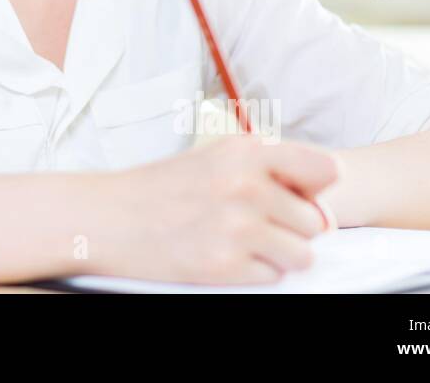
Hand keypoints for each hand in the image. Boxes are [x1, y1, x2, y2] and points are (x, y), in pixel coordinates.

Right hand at [84, 135, 342, 284]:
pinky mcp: (224, 265)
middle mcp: (245, 185)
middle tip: (256, 225)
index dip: (316, 189)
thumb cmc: (159, 188)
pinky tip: (223, 255)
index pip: (323, 169)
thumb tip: (321, 200)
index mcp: (244, 151)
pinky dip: (253, 273)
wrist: (106, 217)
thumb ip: (265, 168)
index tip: (298, 195)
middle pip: (316, 221)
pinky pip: (272, 278)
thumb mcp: (213, 158)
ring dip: (280, 255)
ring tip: (243, 243)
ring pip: (302, 254)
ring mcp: (236, 227)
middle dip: (294, 228)